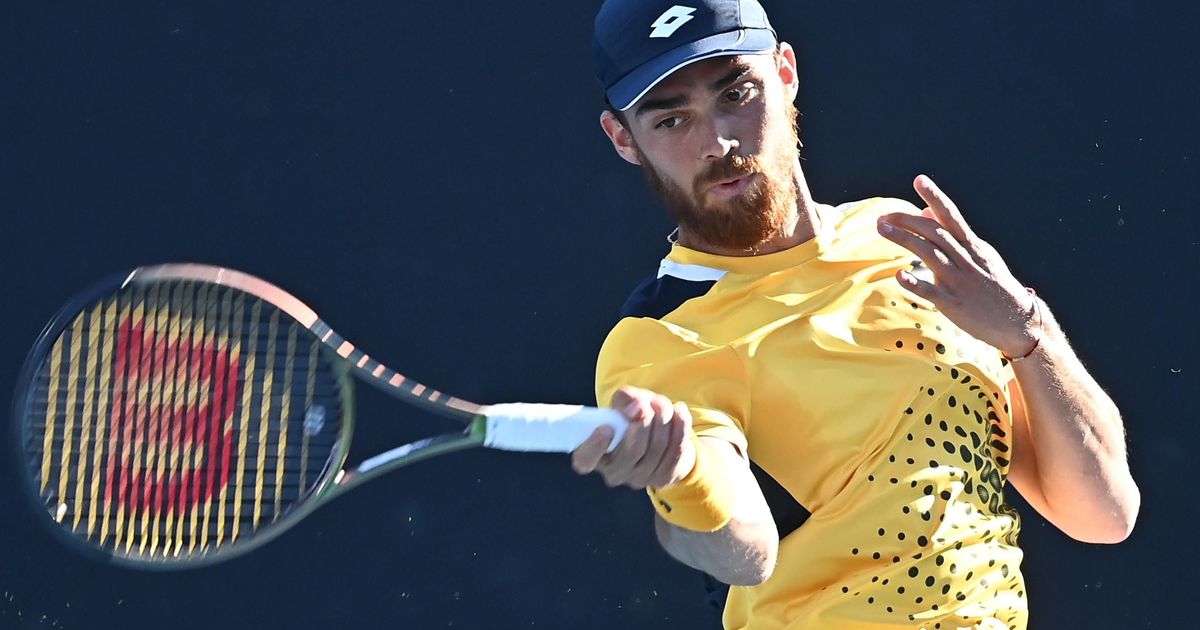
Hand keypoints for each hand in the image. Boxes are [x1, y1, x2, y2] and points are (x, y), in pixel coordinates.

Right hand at [570, 386, 695, 489]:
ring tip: (662, 403)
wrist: (658, 435)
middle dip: (645, 420)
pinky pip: (676, 450)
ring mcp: (639, 479)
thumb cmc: (631, 418)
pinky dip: (680, 426)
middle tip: (647, 403)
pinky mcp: (663, 478)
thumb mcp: (623, 403)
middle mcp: (614, 473)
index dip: (594, 446)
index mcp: (593, 455)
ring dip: (663, 419)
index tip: (606, 428)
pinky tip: (678, 411)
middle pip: (633, 450)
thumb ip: (624, 400)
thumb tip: (637, 408)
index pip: (585, 460)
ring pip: (657, 447)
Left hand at [876, 175, 1038, 357]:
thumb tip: (926, 212)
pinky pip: (932, 292)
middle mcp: (966, 259)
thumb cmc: (993, 286)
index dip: (935, 197)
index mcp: (972, 246)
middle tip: (882, 217)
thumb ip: (952, 235)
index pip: (951, 216)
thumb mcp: (979, 255)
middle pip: (935, 233)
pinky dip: (916, 283)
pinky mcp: (954, 305)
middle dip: (907, 221)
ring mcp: (960, 281)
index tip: (919, 180)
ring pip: (931, 254)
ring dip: (905, 239)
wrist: (1018, 322)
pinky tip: (900, 275)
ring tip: (882, 229)